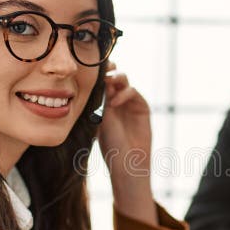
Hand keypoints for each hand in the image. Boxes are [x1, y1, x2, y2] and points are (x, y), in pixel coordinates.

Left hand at [97, 62, 156, 224]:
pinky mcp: (142, 106)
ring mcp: (130, 102)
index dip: (97, 72)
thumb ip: (99, 101)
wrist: (128, 160)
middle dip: (108, 69)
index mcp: (104, 101)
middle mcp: (117, 98)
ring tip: (107, 86)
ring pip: (124, 79)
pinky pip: (133, 91)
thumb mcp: (100, 119)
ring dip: (115, 79)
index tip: (88, 69)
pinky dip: (124, 93)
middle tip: (101, 70)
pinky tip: (114, 103)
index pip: (101, 79)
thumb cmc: (110, 145)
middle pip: (114, 74)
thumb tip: (95, 82)